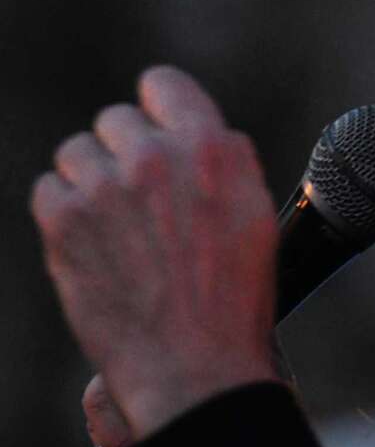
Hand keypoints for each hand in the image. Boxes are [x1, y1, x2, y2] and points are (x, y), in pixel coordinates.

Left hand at [31, 66, 280, 439]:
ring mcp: (105, 188)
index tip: (159, 131)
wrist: (194, 362)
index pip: (162, 84)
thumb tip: (200, 132)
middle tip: (142, 196)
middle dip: (127, 151)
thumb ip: (225, 157)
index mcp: (209, 146)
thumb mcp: (255, 209)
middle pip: (116, 120)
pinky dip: (65, 209)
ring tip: (115, 220)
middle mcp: (154, 157)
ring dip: (92, 178)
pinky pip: (49, 187)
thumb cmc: (233, 293)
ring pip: (77, 151)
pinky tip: (93, 239)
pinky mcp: (64, 222)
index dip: (160, 108)